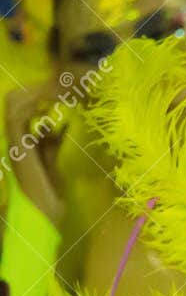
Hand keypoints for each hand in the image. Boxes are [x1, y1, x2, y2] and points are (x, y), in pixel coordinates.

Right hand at [4, 81, 67, 226]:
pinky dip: (34, 106)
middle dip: (35, 89)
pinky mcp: (18, 146)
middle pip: (13, 100)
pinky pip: (18, 117)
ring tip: (57, 90)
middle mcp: (13, 136)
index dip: (37, 94)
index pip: (22, 106)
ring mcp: (13, 140)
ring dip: (36, 93)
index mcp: (20, 138)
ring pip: (13, 103)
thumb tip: (61, 122)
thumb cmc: (48, 188)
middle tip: (59, 85)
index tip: (59, 89)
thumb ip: (53, 140)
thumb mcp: (52, 157)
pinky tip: (52, 105)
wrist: (42, 209)